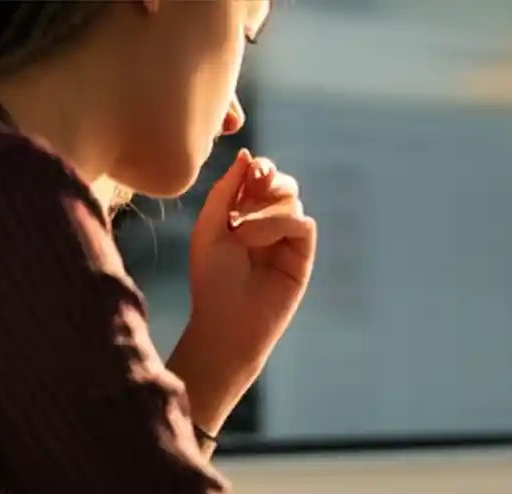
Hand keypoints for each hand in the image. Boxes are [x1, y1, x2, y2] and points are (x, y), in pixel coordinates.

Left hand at [169, 149, 315, 429]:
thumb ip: (225, 190)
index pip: (262, 179)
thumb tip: (246, 155)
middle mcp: (269, 225)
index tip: (252, 169)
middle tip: (250, 191)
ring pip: (292, 200)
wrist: (227, 320)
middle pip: (283, 183)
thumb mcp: (209, 227)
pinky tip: (255, 241)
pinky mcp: (302, 256)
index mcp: (245, 215)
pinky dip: (278, 224)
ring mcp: (288, 241)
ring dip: (265, 209)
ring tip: (242, 233)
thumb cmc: (212, 278)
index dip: (260, 169)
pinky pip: (302, 223)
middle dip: (269, 181)